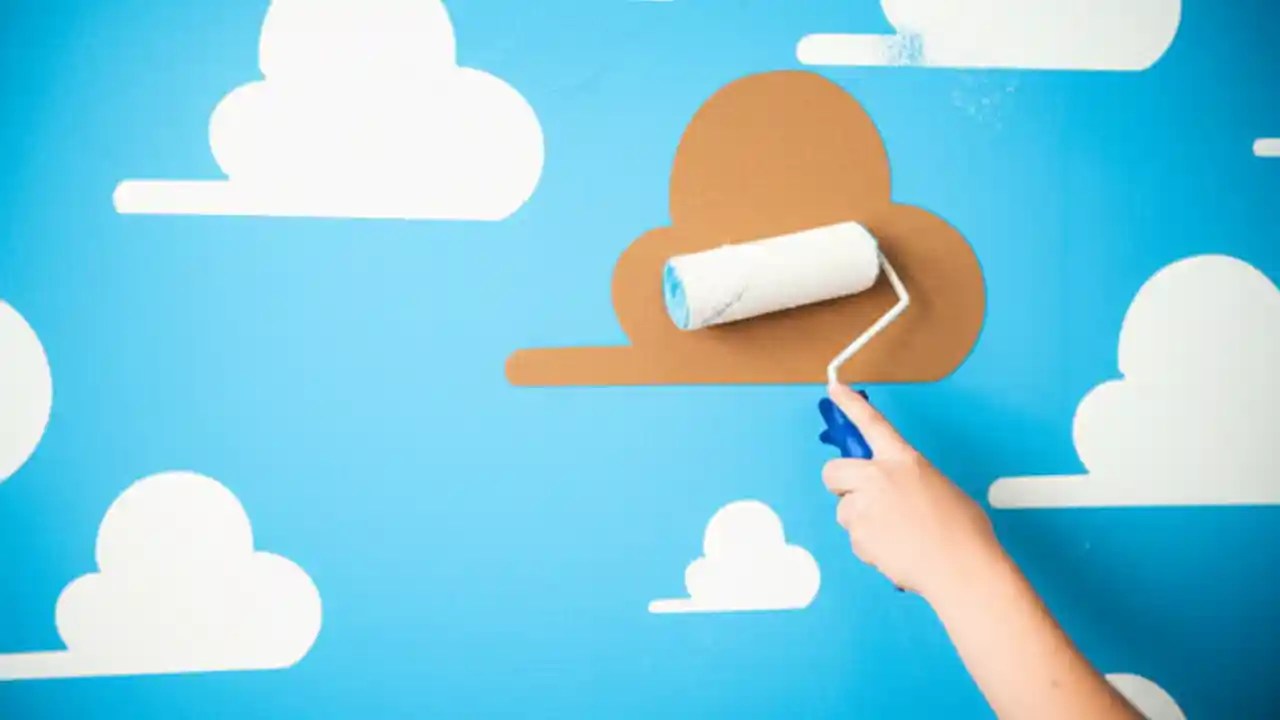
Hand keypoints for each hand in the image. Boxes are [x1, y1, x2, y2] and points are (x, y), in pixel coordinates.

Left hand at [821, 384, 1002, 600]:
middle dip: (842, 484)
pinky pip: (855, 539)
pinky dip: (870, 546)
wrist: (961, 567)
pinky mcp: (858, 537)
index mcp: (903, 460)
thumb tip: (895, 495)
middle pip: (833, 471)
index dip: (850, 405)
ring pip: (844, 511)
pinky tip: (896, 551)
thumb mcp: (938, 487)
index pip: (871, 424)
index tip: (834, 387)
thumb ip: (908, 482)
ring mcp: (864, 507)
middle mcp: (878, 477)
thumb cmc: (962, 531)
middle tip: (864, 499)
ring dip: (861, 520)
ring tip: (896, 534)